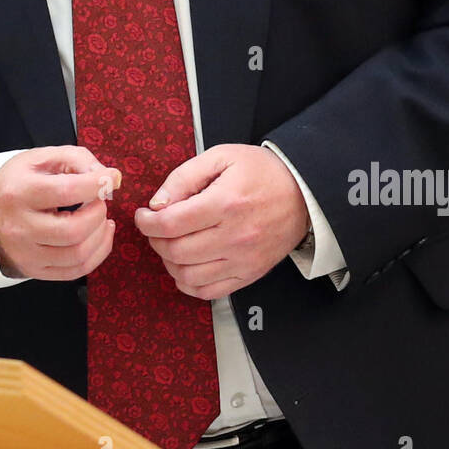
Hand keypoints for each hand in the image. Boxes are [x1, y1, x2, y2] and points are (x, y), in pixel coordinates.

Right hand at [0, 145, 120, 280]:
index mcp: (19, 193)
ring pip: (77, 255)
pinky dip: (97, 254)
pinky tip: (99, 236)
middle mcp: (19, 228)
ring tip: (102, 218)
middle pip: (73, 230)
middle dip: (98, 214)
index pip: (65, 191)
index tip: (112, 177)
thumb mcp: (42, 158)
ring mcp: (26, 254)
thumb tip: (108, 177)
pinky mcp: (34, 270)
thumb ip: (76, 159)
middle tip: (100, 200)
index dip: (96, 184)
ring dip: (101, 235)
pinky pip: (74, 271)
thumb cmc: (20, 181)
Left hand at [134, 143, 309, 299]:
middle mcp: (234, 236)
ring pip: (189, 276)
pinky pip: (209, 292)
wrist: (304, 194)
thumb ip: (185, 177)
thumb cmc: (261, 171)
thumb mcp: (222, 156)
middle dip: (155, 240)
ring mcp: (243, 260)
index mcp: (225, 203)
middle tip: (155, 228)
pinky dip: (188, 284)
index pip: (171, 223)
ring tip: (169, 245)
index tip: (143, 215)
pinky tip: (185, 266)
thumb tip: (157, 204)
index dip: (147, 222)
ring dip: (169, 263)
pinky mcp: (250, 274)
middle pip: (176, 251)